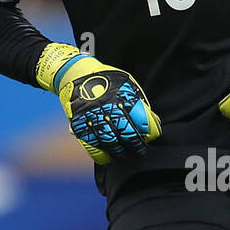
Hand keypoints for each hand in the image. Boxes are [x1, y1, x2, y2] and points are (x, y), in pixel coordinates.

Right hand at [36, 43, 160, 164]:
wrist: (77, 72)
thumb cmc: (107, 80)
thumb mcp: (126, 84)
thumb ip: (138, 101)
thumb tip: (152, 122)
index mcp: (122, 94)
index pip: (141, 118)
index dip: (148, 131)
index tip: (150, 136)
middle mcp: (107, 105)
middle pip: (126, 131)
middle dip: (136, 144)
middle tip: (140, 150)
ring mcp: (92, 114)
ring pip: (110, 140)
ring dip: (119, 150)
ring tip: (125, 154)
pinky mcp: (79, 122)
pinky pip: (90, 143)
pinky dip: (100, 153)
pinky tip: (108, 156)